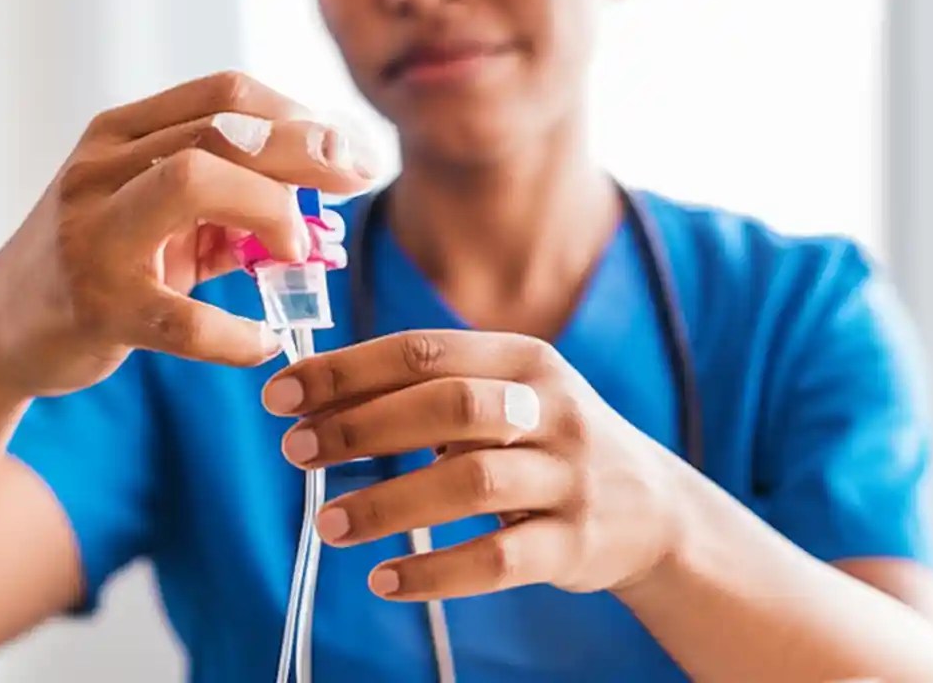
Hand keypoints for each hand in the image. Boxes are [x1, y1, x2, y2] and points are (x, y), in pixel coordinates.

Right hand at [0, 72, 375, 395]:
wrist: (1, 329)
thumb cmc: (98, 265)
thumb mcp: (156, 219)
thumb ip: (228, 208)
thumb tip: (318, 208)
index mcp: (120, 136)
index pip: (222, 95)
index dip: (297, 114)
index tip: (345, 146)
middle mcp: (101, 170)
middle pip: (220, 130)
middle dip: (305, 149)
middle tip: (355, 176)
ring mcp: (93, 234)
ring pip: (193, 183)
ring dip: (270, 211)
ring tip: (301, 250)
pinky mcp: (97, 307)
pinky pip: (183, 318)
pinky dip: (238, 336)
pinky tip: (264, 342)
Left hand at [261, 330, 687, 600]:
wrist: (651, 508)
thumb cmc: (545, 441)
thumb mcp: (505, 395)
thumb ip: (426, 391)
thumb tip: (315, 399)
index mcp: (521, 359)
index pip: (421, 350)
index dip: (346, 371)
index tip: (281, 393)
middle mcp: (549, 408)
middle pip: (447, 405)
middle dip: (362, 427)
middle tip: (297, 450)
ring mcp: (566, 476)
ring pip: (472, 482)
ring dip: (390, 503)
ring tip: (329, 524)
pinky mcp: (574, 543)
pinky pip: (500, 559)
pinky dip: (437, 571)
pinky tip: (385, 581)